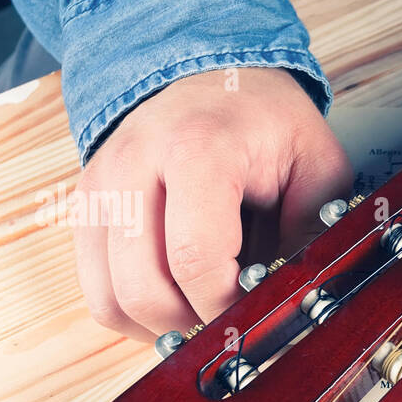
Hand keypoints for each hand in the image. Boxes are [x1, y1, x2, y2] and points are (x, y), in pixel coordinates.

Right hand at [73, 67, 351, 339]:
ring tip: (204, 312)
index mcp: (197, 148)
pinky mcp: (85, 208)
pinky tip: (175, 303)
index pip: (195, 257)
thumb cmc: (265, 121)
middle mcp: (134, 164)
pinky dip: (134, 315)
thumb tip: (299, 297)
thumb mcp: (316, 162)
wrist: (209, 76)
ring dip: (161, 326)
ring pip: (111, 300)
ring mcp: (101, 187)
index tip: (253, 317)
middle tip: (230, 321)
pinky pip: (95, 292)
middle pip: (143, 288)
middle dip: (193, 324)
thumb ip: (313, 229)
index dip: (224, 307)